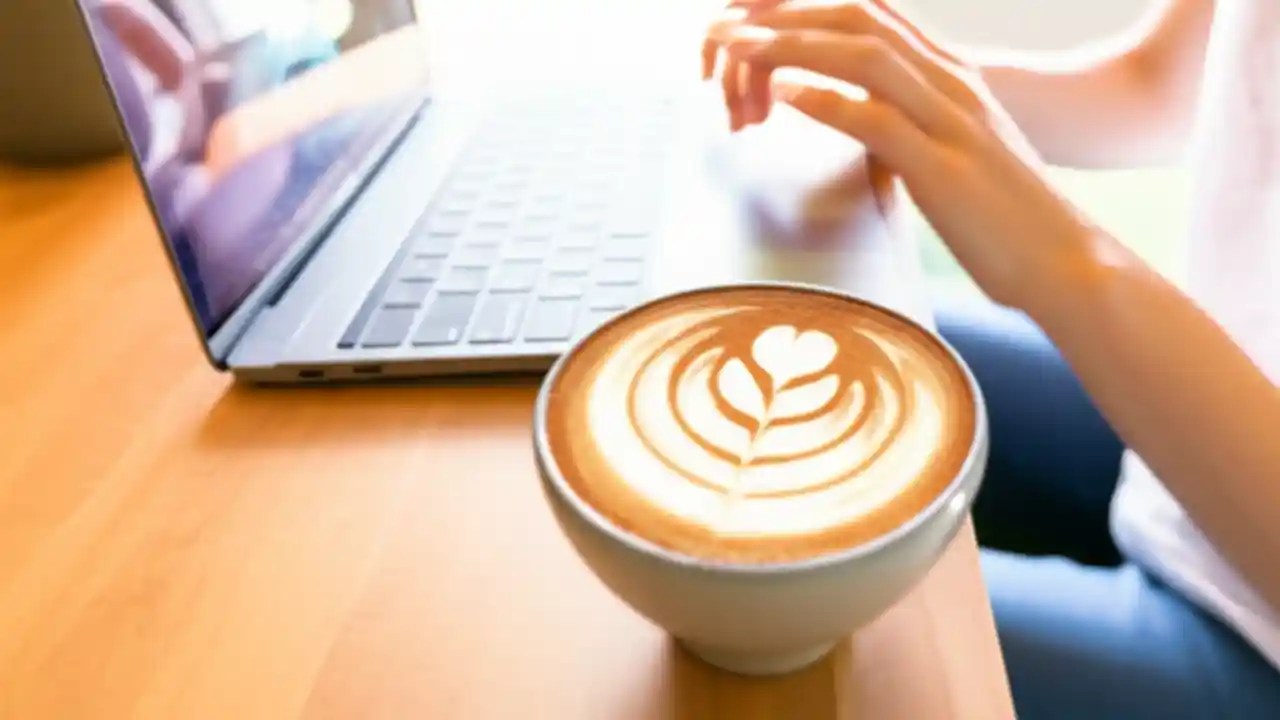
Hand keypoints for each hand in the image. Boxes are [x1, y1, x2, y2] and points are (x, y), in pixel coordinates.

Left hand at [704, 0, 1104, 309]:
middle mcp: (952, 84)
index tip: (753, 16)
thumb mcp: (952, 149)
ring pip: (864, 55)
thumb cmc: (1003, 216)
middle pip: (859, 18)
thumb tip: (858, 115)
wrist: (1066, 261)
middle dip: (785, 14)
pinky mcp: (945, 170)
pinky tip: (784, 95)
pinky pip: (878, 120)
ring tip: (739, 48)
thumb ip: (909, 120)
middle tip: (726, 25)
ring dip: (792, 45)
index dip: (806, 5)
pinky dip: (827, 101)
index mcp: (951, 76)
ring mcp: (951, 122)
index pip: (872, 13)